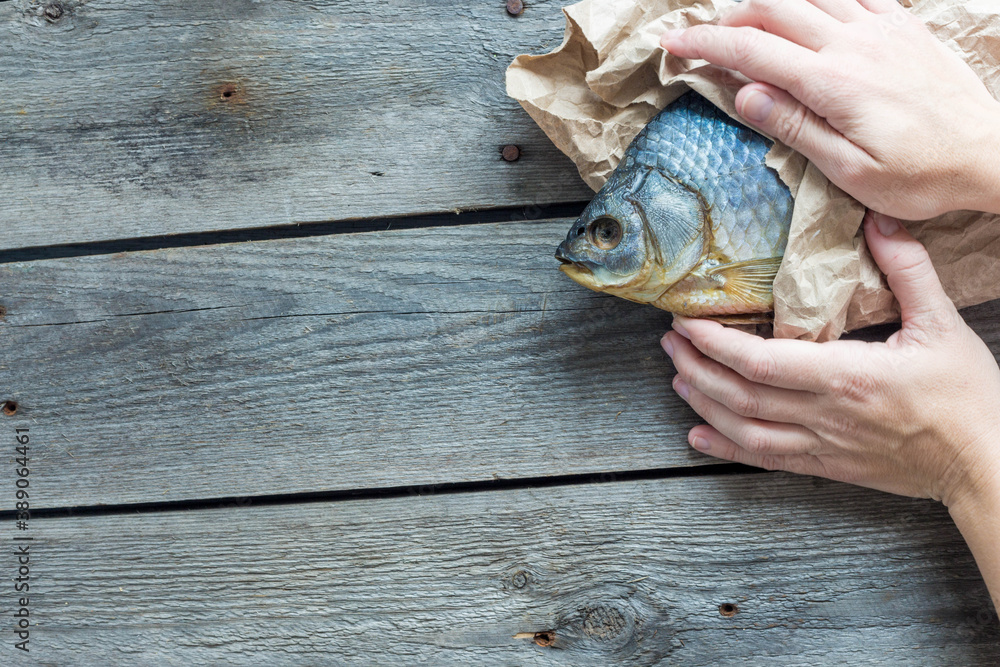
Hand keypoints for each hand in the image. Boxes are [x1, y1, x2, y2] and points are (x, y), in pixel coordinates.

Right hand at [660, 0, 999, 218]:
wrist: (989, 155)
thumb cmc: (920, 175)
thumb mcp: (849, 169)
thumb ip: (795, 126)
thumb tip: (745, 93)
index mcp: (833, 82)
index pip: (750, 49)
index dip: (704, 43)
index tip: (672, 44)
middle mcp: (854, 43)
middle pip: (772, 7)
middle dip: (728, 18)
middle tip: (703, 39)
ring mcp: (881, 27)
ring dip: (766, 3)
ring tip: (746, 25)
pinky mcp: (902, 25)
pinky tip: (805, 12)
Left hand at [660, 212, 999, 508]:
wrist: (986, 464)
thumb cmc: (966, 396)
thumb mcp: (942, 323)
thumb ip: (907, 269)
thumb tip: (879, 220)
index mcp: (844, 376)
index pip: (758, 360)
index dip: (713, 343)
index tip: (685, 322)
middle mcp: (823, 414)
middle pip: (739, 394)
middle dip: (696, 366)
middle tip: (670, 341)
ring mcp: (821, 445)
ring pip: (744, 430)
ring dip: (704, 404)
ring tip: (678, 377)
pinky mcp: (826, 466)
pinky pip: (765, 460)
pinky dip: (726, 449)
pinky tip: (698, 438)